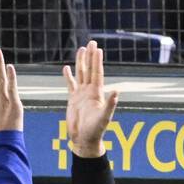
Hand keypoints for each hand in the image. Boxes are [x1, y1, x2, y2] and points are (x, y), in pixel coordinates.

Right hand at [62, 40, 118, 158]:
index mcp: (97, 94)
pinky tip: (66, 68)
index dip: (97, 61)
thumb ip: (110, 104)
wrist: (84, 140)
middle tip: (91, 42)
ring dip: (81, 62)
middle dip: (90, 56)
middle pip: (90, 70)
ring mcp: (81, 95)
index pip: (97, 73)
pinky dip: (68, 76)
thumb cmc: (95, 131)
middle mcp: (89, 92)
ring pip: (81, 74)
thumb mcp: (104, 118)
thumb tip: (116, 91)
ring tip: (81, 49)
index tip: (97, 49)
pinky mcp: (73, 100)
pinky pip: (70, 85)